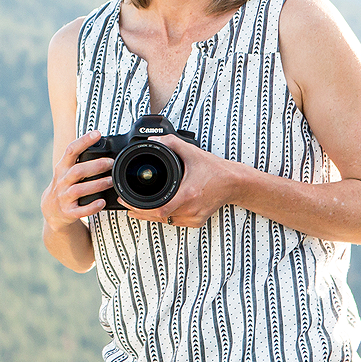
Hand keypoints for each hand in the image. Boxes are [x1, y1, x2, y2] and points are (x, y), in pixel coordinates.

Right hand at [41, 131, 113, 231]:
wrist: (51, 210)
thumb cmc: (64, 185)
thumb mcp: (66, 170)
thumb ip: (78, 159)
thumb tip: (99, 141)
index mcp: (62, 167)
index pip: (71, 150)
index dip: (84, 141)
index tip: (97, 133)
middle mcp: (62, 181)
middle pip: (77, 171)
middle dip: (96, 166)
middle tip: (111, 163)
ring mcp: (64, 197)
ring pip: (79, 190)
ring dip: (97, 185)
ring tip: (111, 181)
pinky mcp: (68, 212)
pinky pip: (80, 210)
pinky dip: (92, 207)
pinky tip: (102, 202)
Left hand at [121, 134, 235, 228]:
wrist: (234, 182)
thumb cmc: (214, 168)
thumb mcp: (192, 151)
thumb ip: (171, 142)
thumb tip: (153, 140)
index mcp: (188, 194)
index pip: (159, 210)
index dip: (141, 209)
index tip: (128, 202)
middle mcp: (191, 209)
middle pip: (159, 218)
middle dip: (140, 212)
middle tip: (126, 205)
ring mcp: (195, 217)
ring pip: (167, 221)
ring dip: (151, 216)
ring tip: (136, 208)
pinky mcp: (197, 221)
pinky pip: (176, 222)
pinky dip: (165, 217)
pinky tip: (156, 211)